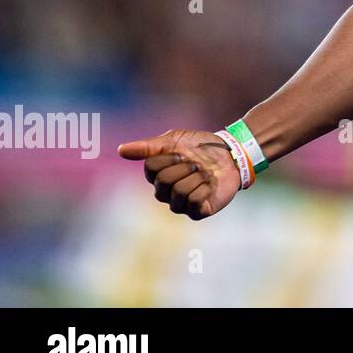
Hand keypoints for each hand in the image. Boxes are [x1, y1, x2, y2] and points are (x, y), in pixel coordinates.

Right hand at [117, 129, 241, 219]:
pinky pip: (193, 202)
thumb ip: (148, 147)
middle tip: (197, 163)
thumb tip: (120, 150)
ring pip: (178, 192)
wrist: (231, 154)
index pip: (151, 168)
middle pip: (164, 181)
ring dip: (196, 177)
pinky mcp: (198, 212)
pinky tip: (211, 184)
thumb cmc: (201, 147)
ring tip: (205, 173)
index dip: (169, 158)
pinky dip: (205, 188)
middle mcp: (165, 192)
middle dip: (185, 167)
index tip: (183, 152)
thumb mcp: (175, 140)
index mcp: (157, 175)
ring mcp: (180, 204)